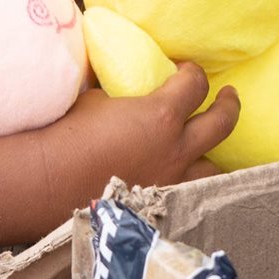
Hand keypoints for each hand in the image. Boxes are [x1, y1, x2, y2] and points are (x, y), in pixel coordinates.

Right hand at [49, 62, 238, 191]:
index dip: (193, 73)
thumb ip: (123, 95)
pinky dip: (191, 184)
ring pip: (213, 168)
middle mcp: (177, 149)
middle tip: (227, 95)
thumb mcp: (98, 98)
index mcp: (162, 115)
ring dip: (212, 153)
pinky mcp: (159, 207)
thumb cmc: (69, 133)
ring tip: (207, 148)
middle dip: (228, 105)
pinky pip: (189, 195)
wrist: (50, 180)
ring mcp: (171, 182)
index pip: (194, 84)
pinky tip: (183, 181)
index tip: (184, 70)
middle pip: (222, 123)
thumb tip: (122, 88)